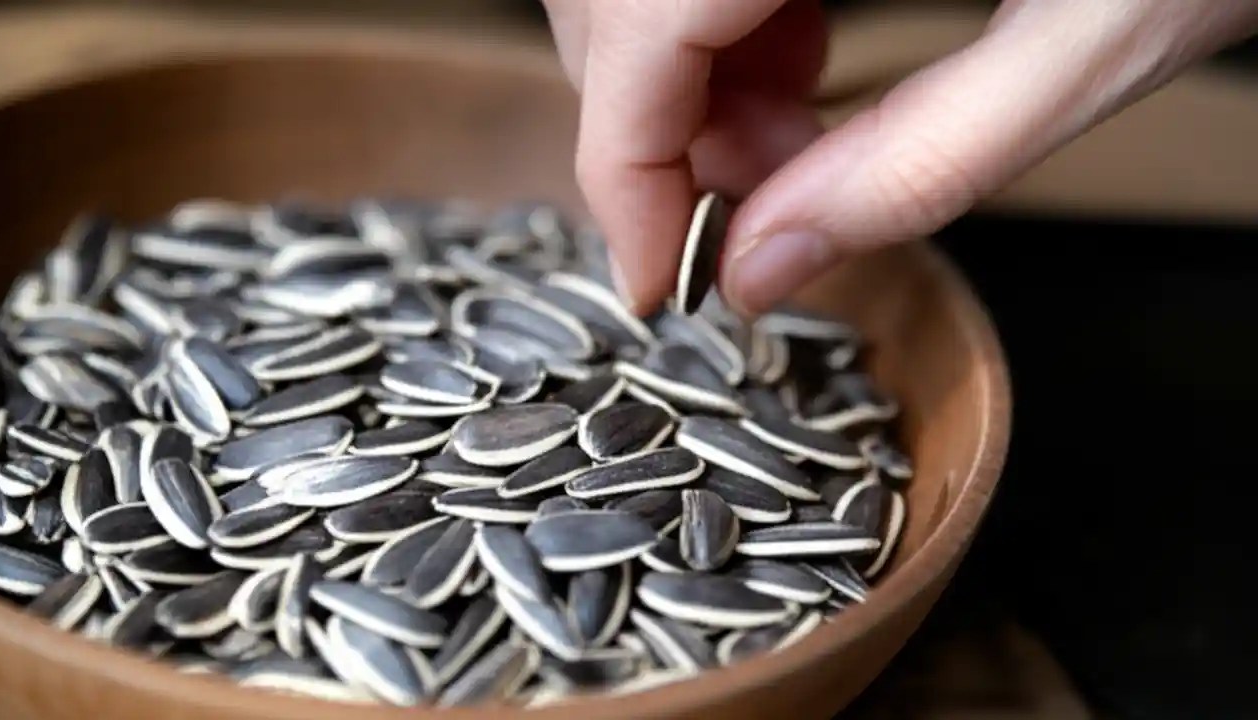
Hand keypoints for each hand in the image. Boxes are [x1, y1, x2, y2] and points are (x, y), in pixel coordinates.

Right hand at [543, 0, 1257, 315]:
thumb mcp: (1086, 48)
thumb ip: (919, 165)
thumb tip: (763, 267)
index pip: (639, 31)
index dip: (625, 167)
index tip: (660, 274)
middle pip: (613, 11)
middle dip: (663, 135)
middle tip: (760, 205)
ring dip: (689, 90)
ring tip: (797, 138)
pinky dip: (719, 35)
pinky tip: (798, 56)